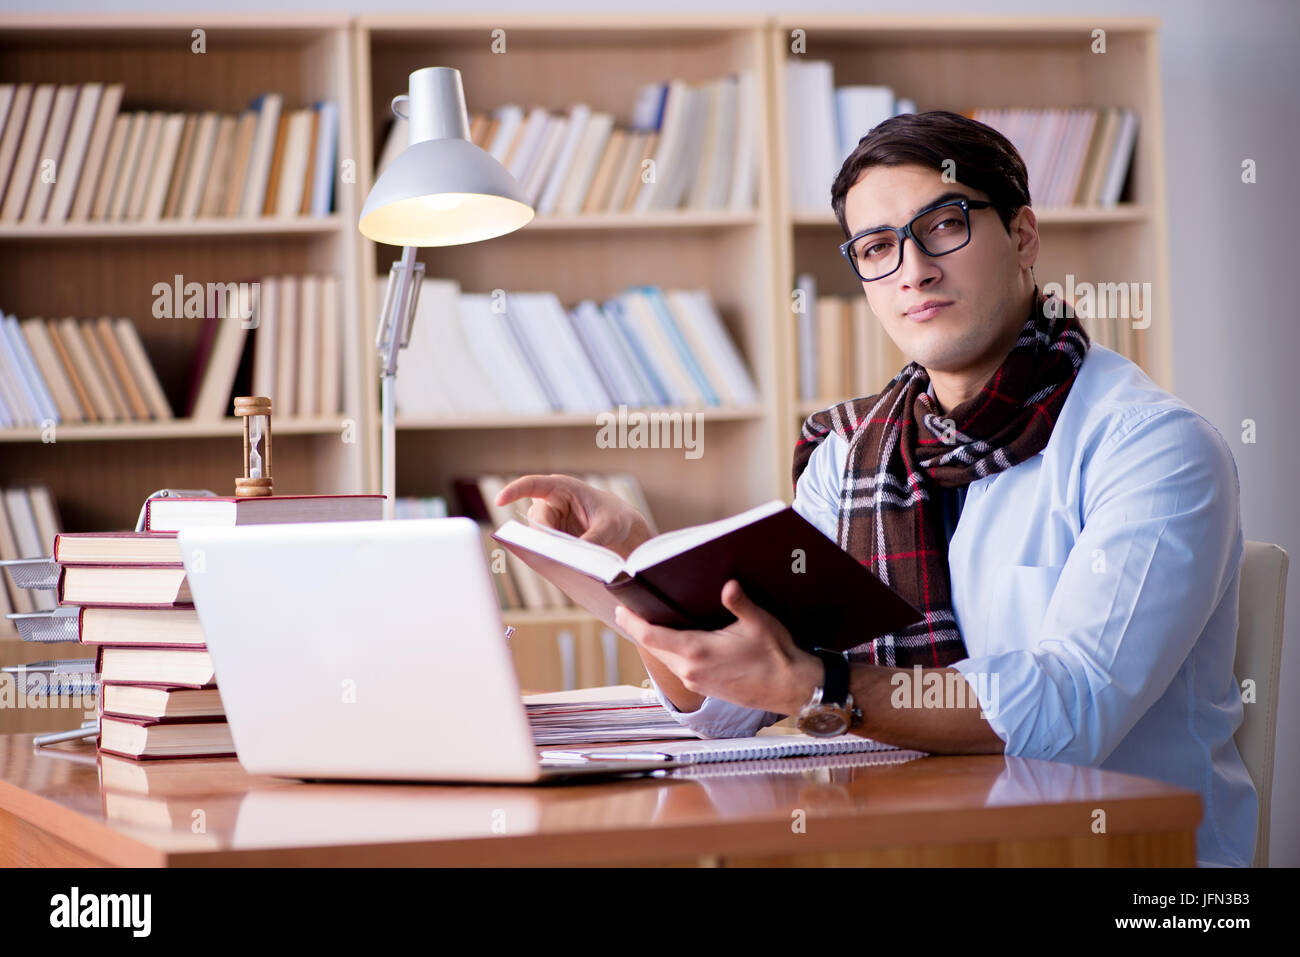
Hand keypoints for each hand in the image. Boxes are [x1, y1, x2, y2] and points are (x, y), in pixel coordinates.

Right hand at [495, 473, 653, 560]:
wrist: (622, 529)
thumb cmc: (615, 518)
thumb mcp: (608, 528)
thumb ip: (591, 539)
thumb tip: (573, 555)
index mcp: (563, 487)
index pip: (531, 484)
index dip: (513, 491)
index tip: (499, 501)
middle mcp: (551, 502)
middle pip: (536, 520)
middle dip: (544, 537)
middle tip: (554, 554)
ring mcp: (549, 521)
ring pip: (538, 537)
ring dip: (549, 549)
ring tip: (566, 562)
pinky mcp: (551, 538)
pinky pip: (544, 548)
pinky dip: (552, 557)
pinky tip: (565, 566)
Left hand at [615, 579, 823, 715]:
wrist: (791, 688)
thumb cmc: (776, 655)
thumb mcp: (758, 623)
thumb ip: (740, 603)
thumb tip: (728, 585)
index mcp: (697, 652)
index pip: (652, 636)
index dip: (632, 622)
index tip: (620, 609)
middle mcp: (690, 671)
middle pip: (653, 648)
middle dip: (640, 629)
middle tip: (628, 610)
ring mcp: (696, 682)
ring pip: (665, 659)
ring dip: (655, 642)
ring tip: (648, 622)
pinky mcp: (704, 688)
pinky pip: (677, 667)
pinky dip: (670, 652)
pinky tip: (675, 641)